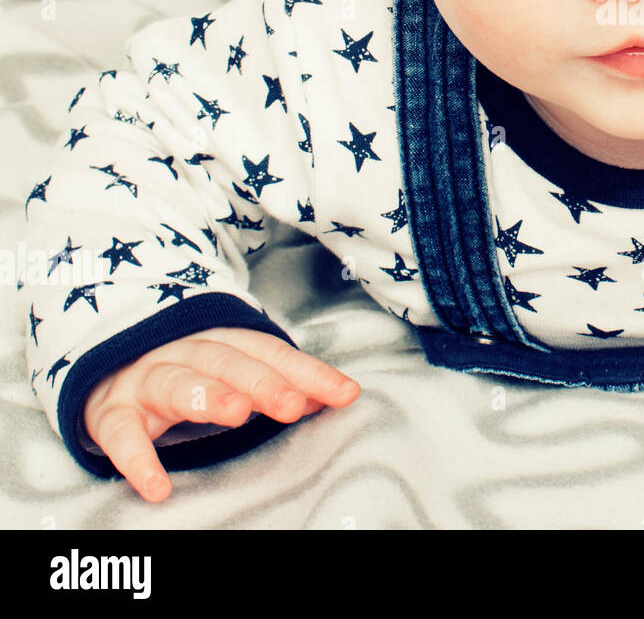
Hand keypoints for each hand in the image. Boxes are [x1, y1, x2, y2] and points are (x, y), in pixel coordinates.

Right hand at [82, 326, 360, 502]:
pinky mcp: (112, 411)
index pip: (274, 354)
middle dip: (263, 382)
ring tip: (237, 415)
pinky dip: (137, 459)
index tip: (346, 393)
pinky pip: (122, 434)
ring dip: (208, 396)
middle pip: (230, 363)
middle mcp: (188, 353)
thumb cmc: (189, 371)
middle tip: (291, 404)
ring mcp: (148, 378)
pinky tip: (158, 487)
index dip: (310, 373)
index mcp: (226, 344)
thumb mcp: (236, 371)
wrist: (109, 365)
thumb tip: (336, 394)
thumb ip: (284, 382)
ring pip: (177, 382)